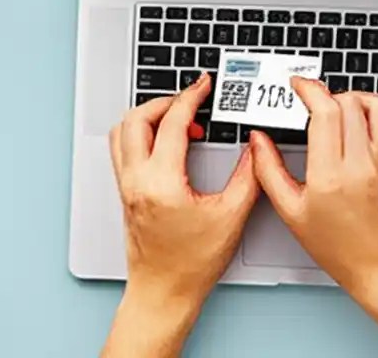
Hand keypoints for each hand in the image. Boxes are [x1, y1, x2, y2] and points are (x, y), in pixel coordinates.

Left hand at [103, 75, 259, 357]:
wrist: (164, 292)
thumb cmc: (192, 265)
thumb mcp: (231, 216)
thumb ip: (248, 176)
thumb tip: (255, 148)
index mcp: (162, 182)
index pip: (173, 122)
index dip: (191, 96)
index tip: (204, 86)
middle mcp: (137, 180)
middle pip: (138, 118)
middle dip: (166, 101)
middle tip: (192, 100)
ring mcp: (126, 186)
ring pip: (123, 132)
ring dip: (149, 116)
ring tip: (178, 119)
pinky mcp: (125, 193)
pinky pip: (123, 150)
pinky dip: (141, 135)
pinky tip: (165, 144)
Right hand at [250, 79, 377, 290]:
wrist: (376, 261)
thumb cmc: (336, 244)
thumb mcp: (290, 212)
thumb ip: (269, 171)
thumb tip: (258, 141)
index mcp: (331, 175)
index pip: (326, 112)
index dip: (309, 90)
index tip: (297, 85)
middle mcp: (360, 163)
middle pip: (348, 102)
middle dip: (325, 93)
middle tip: (309, 101)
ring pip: (376, 104)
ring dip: (352, 97)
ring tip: (335, 108)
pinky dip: (371, 108)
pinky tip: (355, 120)